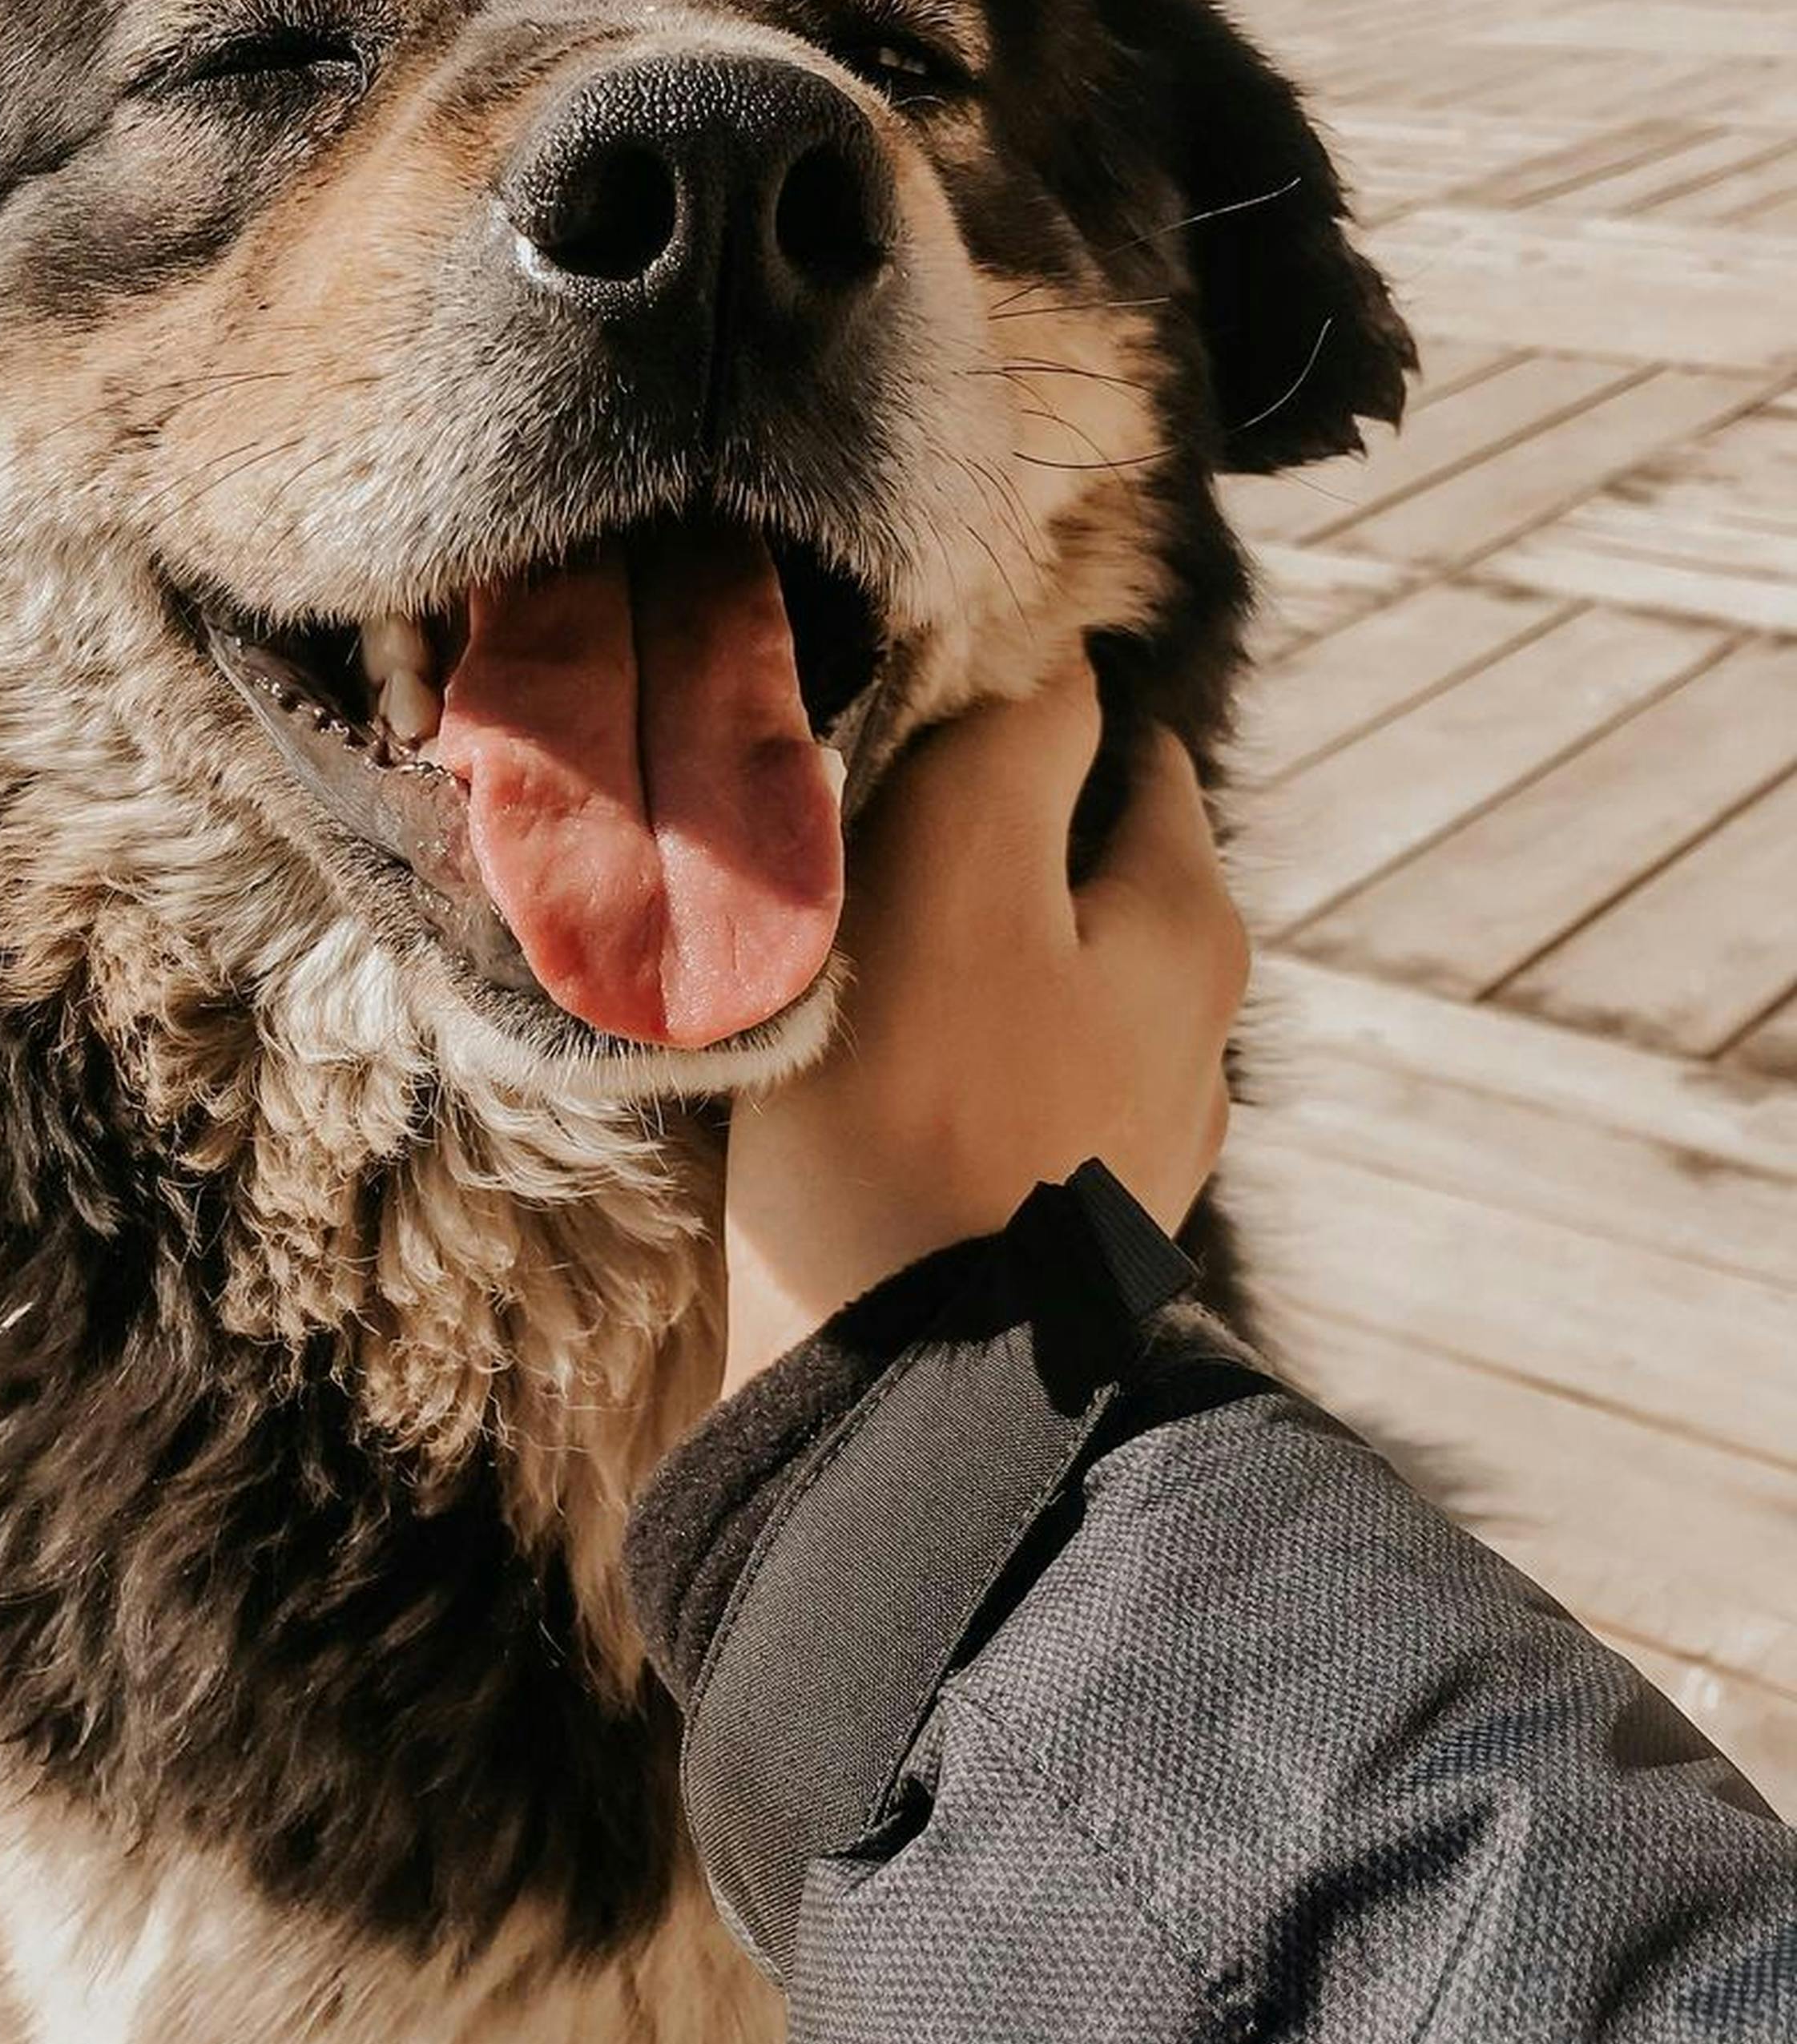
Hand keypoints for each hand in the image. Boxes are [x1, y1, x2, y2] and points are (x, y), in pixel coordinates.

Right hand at [721, 669, 1248, 1390]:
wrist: (902, 1384)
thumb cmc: (920, 1105)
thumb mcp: (959, 863)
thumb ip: (1013, 738)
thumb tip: (1051, 659)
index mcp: (1192, 924)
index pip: (1127, 751)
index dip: (1025, 714)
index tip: (912, 717)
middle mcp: (1197, 1033)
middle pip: (1087, 870)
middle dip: (988, 834)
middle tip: (856, 830)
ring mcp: (1134, 1141)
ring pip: (1043, 983)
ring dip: (962, 953)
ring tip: (845, 956)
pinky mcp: (1058, 1224)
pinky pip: (1003, 1088)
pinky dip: (948, 1058)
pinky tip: (867, 1076)